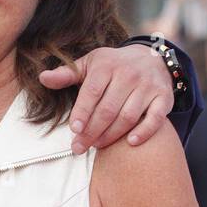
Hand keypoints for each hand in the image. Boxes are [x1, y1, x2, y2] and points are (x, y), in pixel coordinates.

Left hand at [40, 44, 173, 152]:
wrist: (151, 57)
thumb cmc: (112, 66)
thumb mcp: (89, 65)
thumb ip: (67, 74)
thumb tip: (42, 78)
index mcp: (106, 66)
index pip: (92, 93)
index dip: (82, 113)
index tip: (74, 130)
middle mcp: (128, 74)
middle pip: (107, 109)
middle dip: (91, 132)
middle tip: (79, 148)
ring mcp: (148, 86)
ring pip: (127, 116)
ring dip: (111, 135)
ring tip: (97, 146)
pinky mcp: (164, 97)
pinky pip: (155, 118)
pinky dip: (144, 132)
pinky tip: (130, 142)